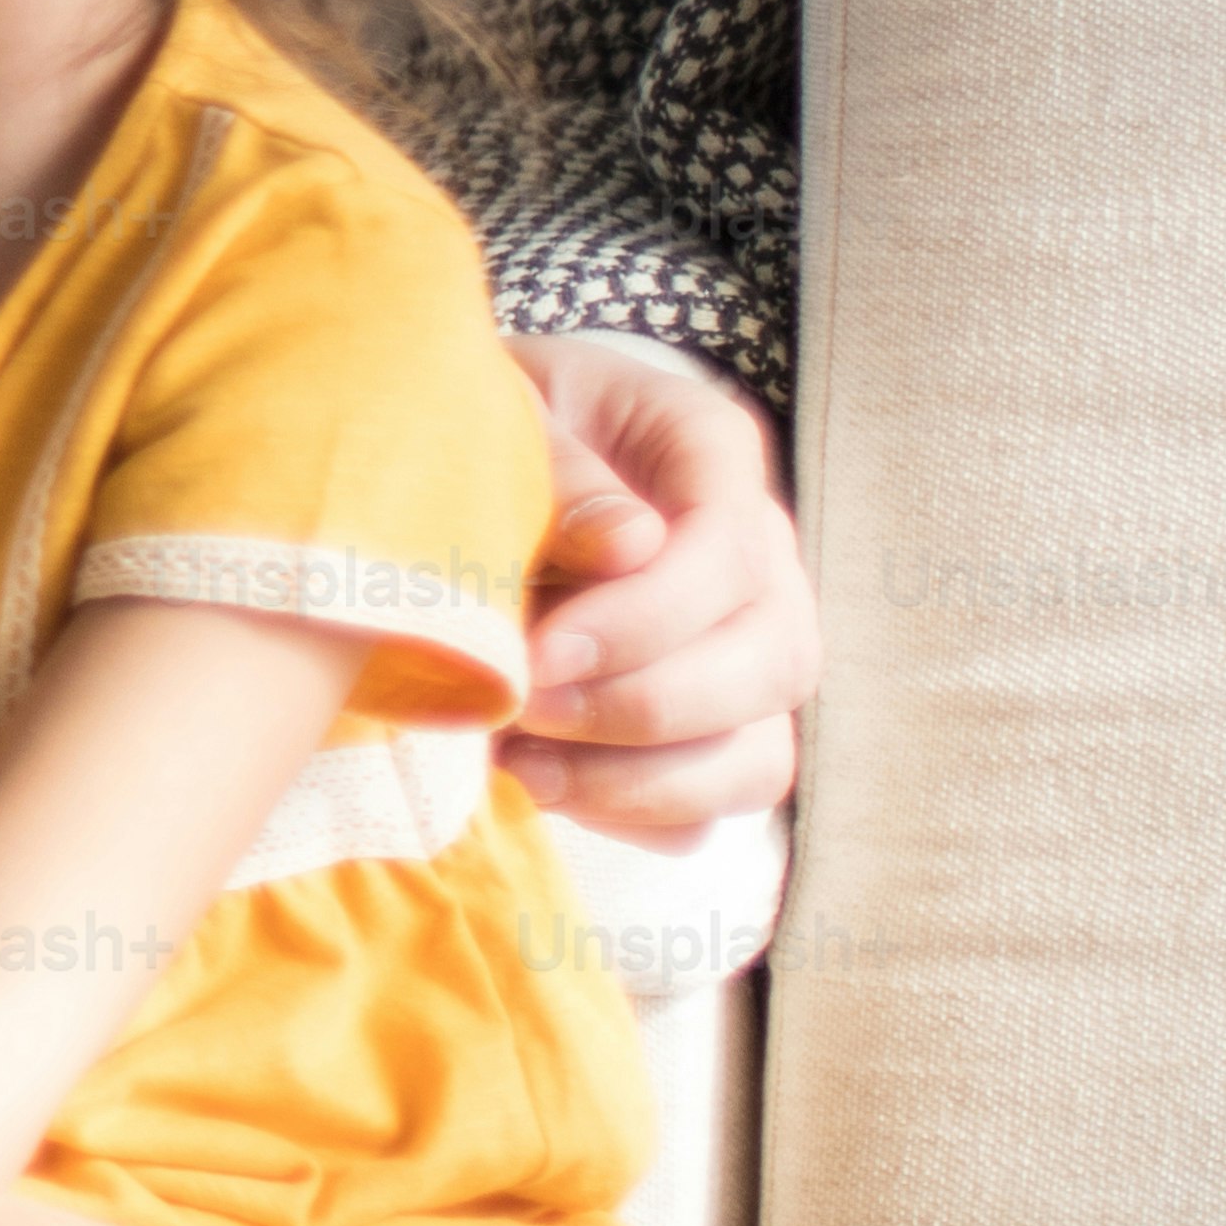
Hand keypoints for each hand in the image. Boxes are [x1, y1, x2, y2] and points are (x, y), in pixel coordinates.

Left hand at [496, 329, 814, 842]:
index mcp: (711, 453)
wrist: (451, 457)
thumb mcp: (501, 409)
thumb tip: (630, 545)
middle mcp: (757, 559)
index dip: (644, 620)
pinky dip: (628, 816)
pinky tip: (537, 784)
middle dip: (643, 706)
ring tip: (521, 766)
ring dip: (641, 781)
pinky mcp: (704, 730)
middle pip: (774, 662)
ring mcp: (741, 653)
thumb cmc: (480, 424)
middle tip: (523, 711)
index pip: (731, 553)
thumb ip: (559, 468)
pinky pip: (707, 811)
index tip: (537, 652)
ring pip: (758, 755)